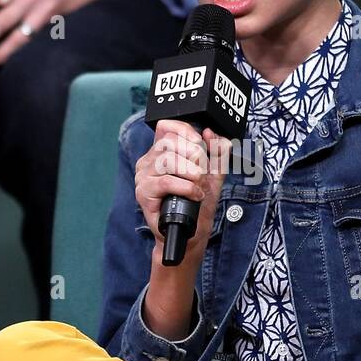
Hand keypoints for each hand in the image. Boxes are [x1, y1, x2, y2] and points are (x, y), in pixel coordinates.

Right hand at [134, 120, 231, 264]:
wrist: (191, 232)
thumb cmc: (198, 203)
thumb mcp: (214, 173)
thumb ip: (217, 151)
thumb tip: (211, 133)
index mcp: (162, 152)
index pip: (166, 127)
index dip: (185, 130)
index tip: (200, 142)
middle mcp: (149, 162)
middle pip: (168, 142)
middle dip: (193, 155)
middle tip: (202, 172)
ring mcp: (144, 177)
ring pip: (167, 160)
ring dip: (191, 172)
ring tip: (199, 185)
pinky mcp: (144, 193)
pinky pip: (166, 182)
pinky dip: (186, 187)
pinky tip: (195, 194)